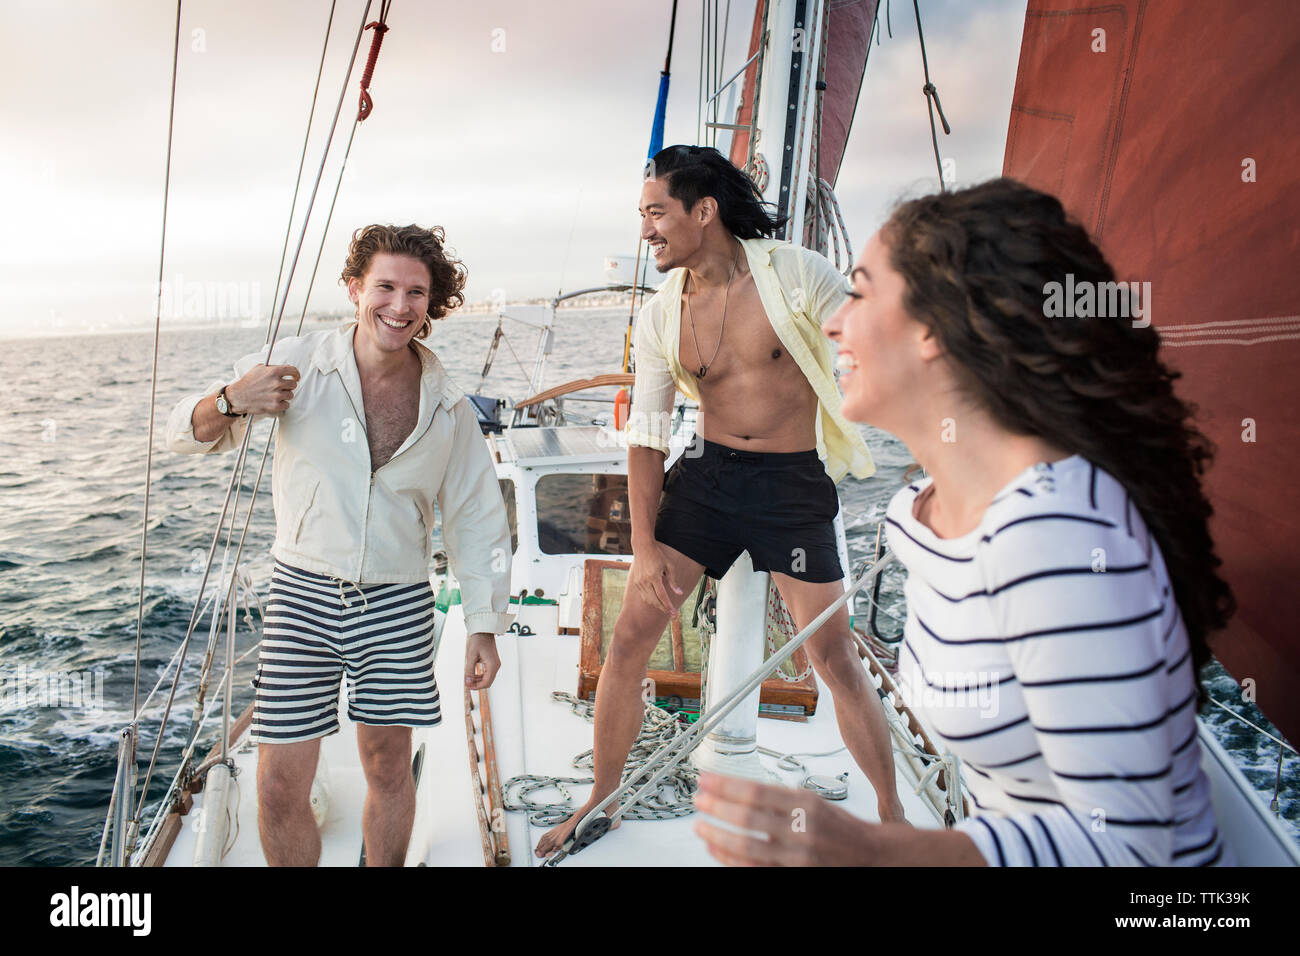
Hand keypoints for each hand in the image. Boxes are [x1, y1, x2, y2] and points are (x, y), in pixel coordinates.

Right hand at [226, 364, 299, 414]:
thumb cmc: (248, 382)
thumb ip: (273, 368)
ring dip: (285, 395)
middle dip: (288, 386)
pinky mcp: (275, 405)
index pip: (293, 370)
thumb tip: (285, 368)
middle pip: (293, 384)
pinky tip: (274, 401)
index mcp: (274, 371)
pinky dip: (282, 404)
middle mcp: (277, 383)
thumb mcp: (259, 368)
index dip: (296, 374)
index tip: (296, 377)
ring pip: (290, 395)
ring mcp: (276, 395)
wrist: (238, 396)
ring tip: (275, 395)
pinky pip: (287, 405)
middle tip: (282, 387)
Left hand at [465, 632, 499, 689]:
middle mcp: (496, 666)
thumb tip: (467, 682)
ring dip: (478, 681)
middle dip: (477, 685)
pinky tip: (472, 675)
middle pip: (488, 682)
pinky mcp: (493, 663)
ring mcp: (495, 664)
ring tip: (468, 680)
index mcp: (493, 665)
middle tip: (467, 684)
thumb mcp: (471, 656)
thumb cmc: (478, 640)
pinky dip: (480, 676)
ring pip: (488, 679)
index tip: (468, 686)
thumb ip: (469, 670)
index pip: (486, 682)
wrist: (484, 632)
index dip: (477, 687)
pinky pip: (487, 673)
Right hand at [628, 541, 683, 614]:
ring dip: (657, 606)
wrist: (642, 548)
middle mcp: (645, 581)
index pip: (662, 595)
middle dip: (664, 609)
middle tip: (672, 614)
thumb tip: (679, 593)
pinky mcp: (636, 583)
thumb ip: (673, 581)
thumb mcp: (669, 566)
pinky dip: (651, 600)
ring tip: (666, 609)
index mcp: (654, 576)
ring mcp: (639, 582)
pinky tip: (657, 602)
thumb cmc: (658, 555)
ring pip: (648, 600)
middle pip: (655, 600)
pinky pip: (644, 596)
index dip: (668, 605)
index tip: (674, 612)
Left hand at [692, 772, 875, 865]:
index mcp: (806, 804)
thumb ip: (780, 797)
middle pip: (748, 817)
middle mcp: (802, 829)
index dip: (726, 785)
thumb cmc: (841, 827)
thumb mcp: (814, 801)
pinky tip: (715, 848)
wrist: (870, 855)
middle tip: (698, 799)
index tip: (706, 779)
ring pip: (747, 845)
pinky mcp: (793, 875)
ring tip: (700, 824)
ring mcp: (797, 856)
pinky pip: (754, 868)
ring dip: (718, 834)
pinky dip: (729, 858)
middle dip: (717, 807)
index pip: (756, 791)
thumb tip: (738, 790)